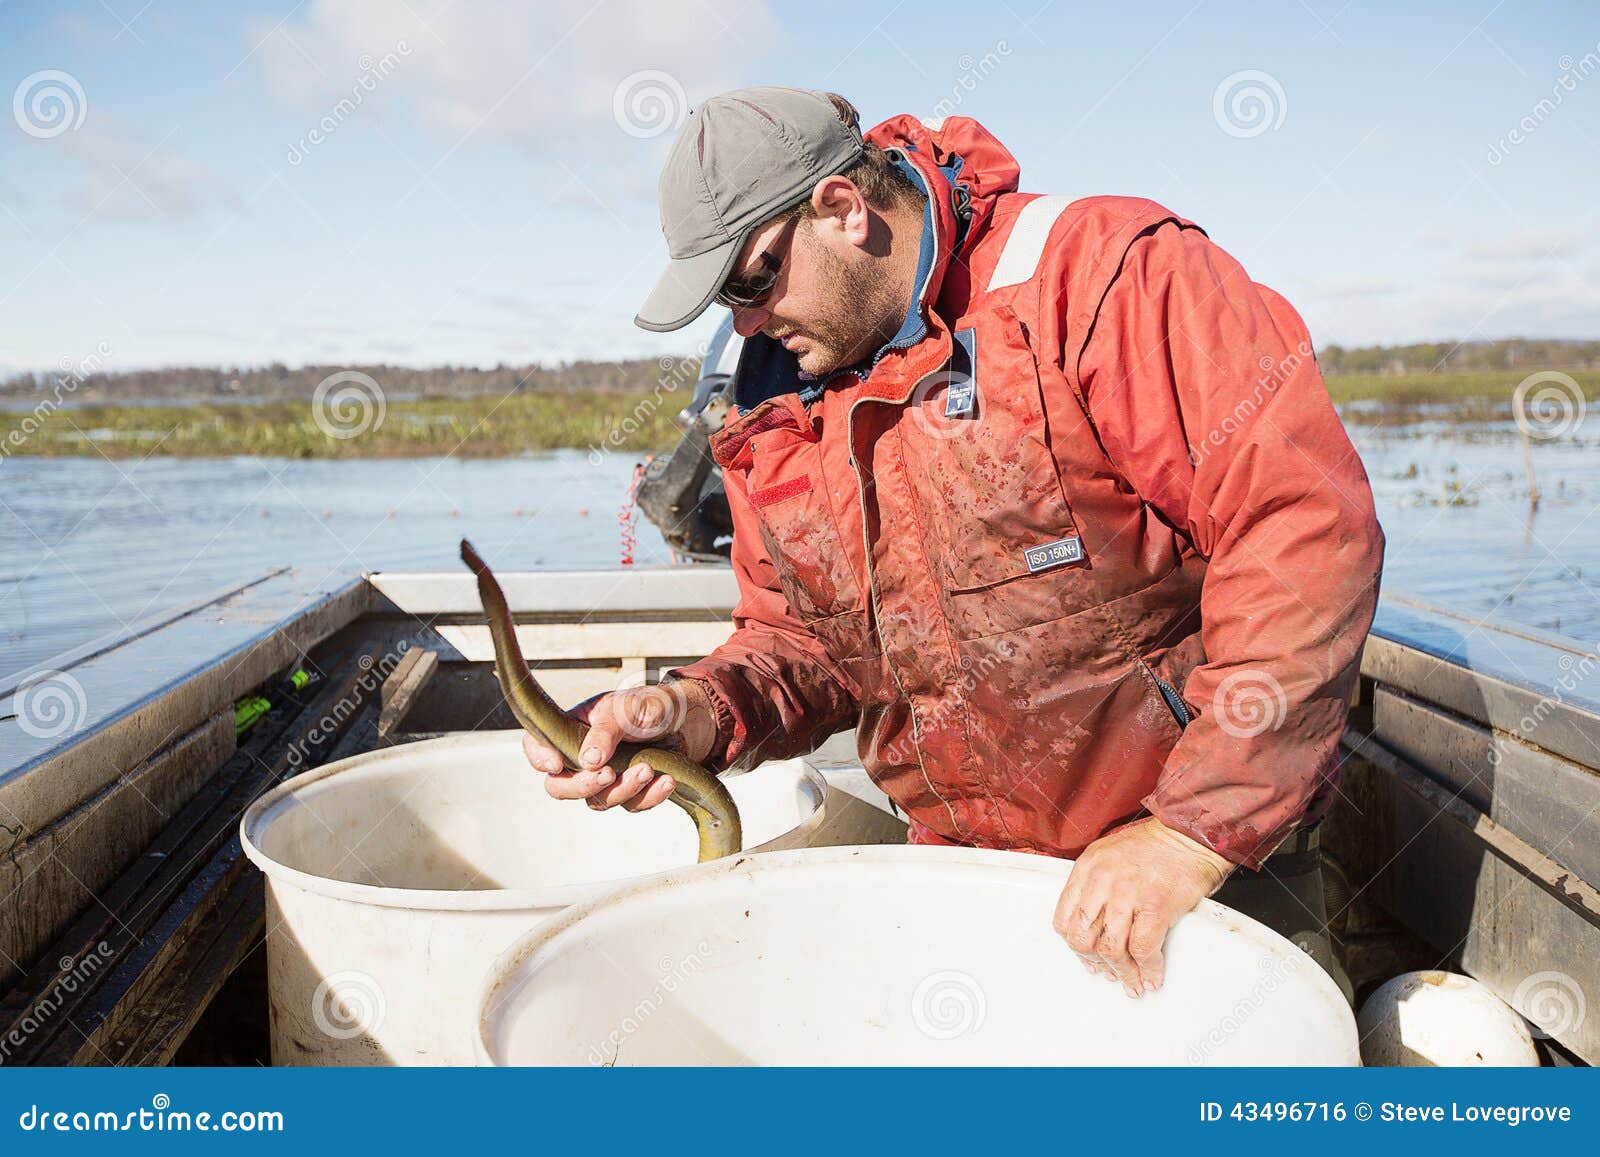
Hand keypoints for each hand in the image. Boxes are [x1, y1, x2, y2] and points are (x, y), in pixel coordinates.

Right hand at [520, 679, 717, 812]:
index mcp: (572, 729)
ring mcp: (606, 777)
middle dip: (582, 786)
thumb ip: (606, 730)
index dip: (538, 757)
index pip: (537, 745)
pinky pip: (632, 805)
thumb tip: (587, 761)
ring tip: (647, 769)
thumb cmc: (651, 705)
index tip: (555, 764)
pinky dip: (649, 796)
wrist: (688, 719)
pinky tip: (666, 780)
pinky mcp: (631, 791)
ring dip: (623, 789)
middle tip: (607, 774)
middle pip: (560, 786)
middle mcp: (583, 757)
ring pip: (598, 801)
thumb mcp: (627, 707)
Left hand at [1052, 817, 1234, 997]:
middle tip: (1109, 972)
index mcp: (1088, 867)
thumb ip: (1096, 884)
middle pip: (1082, 937)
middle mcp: (1102, 880)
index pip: (1064, 917)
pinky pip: (1142, 949)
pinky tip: (1152, 974)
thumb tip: (1096, 923)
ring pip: (1111, 949)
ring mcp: (1127, 893)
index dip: (1074, 945)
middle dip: (1095, 963)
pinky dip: (1148, 968)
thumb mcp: (1110, 855)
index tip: (1086, 956)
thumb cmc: (1156, 846)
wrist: (1189, 834)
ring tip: (1133, 981)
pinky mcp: (1155, 905)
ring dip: (1123, 973)